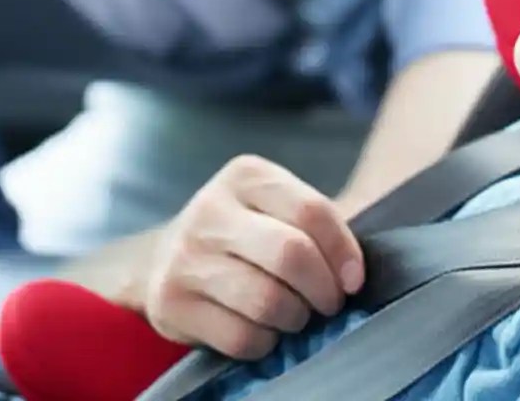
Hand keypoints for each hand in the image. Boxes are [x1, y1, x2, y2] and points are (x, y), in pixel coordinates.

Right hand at [142, 154, 364, 359]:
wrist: (163, 258)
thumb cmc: (242, 235)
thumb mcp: (274, 209)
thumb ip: (316, 225)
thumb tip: (357, 270)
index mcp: (246, 176)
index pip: (312, 211)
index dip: (344, 251)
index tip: (354, 279)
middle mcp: (211, 210)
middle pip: (291, 254)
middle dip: (323, 289)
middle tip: (328, 303)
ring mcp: (186, 257)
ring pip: (267, 301)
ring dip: (294, 318)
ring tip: (293, 314)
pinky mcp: (171, 303)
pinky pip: (241, 337)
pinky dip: (265, 342)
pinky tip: (261, 330)